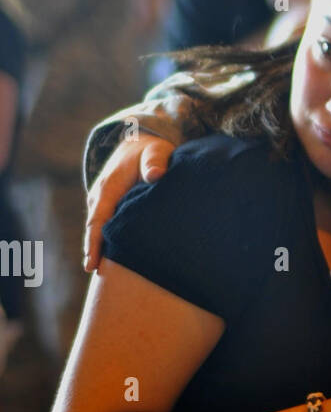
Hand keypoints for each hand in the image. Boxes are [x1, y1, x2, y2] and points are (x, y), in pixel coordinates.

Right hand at [84, 134, 173, 270]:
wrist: (137, 141)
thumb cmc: (150, 151)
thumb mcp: (157, 152)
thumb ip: (155, 163)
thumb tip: (155, 176)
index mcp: (110, 186)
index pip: (99, 218)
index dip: (95, 240)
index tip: (93, 259)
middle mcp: (101, 193)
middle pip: (94, 226)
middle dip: (92, 248)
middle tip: (93, 270)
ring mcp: (101, 197)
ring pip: (96, 225)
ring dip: (96, 245)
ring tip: (99, 269)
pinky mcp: (107, 201)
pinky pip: (102, 222)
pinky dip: (102, 238)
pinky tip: (108, 255)